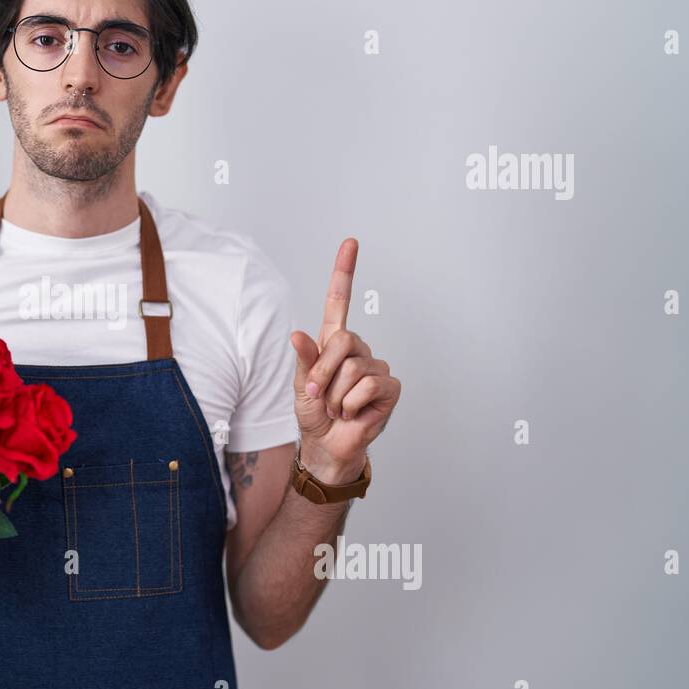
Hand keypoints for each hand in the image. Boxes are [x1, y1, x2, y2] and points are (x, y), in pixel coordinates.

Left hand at [290, 238, 400, 483]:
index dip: (345, 272)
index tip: (351, 243)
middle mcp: (357, 350)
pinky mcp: (391, 387)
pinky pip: (369, 387)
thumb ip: (303, 361)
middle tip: (319, 395)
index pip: (341, 300)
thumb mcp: (301, 387)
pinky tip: (354, 413)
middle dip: (323, 372)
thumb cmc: (315, 414)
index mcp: (333, 343)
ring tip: (338, 407)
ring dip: (336, 395)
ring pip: (353, 369)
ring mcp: (376, 367)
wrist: (329, 445)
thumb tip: (297, 334)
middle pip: (342, 342)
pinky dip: (353, 405)